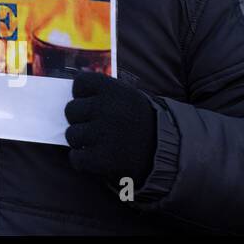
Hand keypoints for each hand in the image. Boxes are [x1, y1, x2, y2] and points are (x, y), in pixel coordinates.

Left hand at [64, 71, 157, 188]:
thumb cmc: (146, 124)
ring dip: (82, 141)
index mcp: (114, 90)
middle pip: (71, 110)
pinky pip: (76, 158)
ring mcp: (103, 134)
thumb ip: (105, 92)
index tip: (92, 103)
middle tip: (98, 128)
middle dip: (81, 120)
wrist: (172, 154)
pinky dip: (83, 160)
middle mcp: (106, 109)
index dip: (82, 95)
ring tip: (101, 144)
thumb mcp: (131, 98)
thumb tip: (75, 85)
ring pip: (71, 135)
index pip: (80, 83)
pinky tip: (97, 159)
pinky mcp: (102, 159)